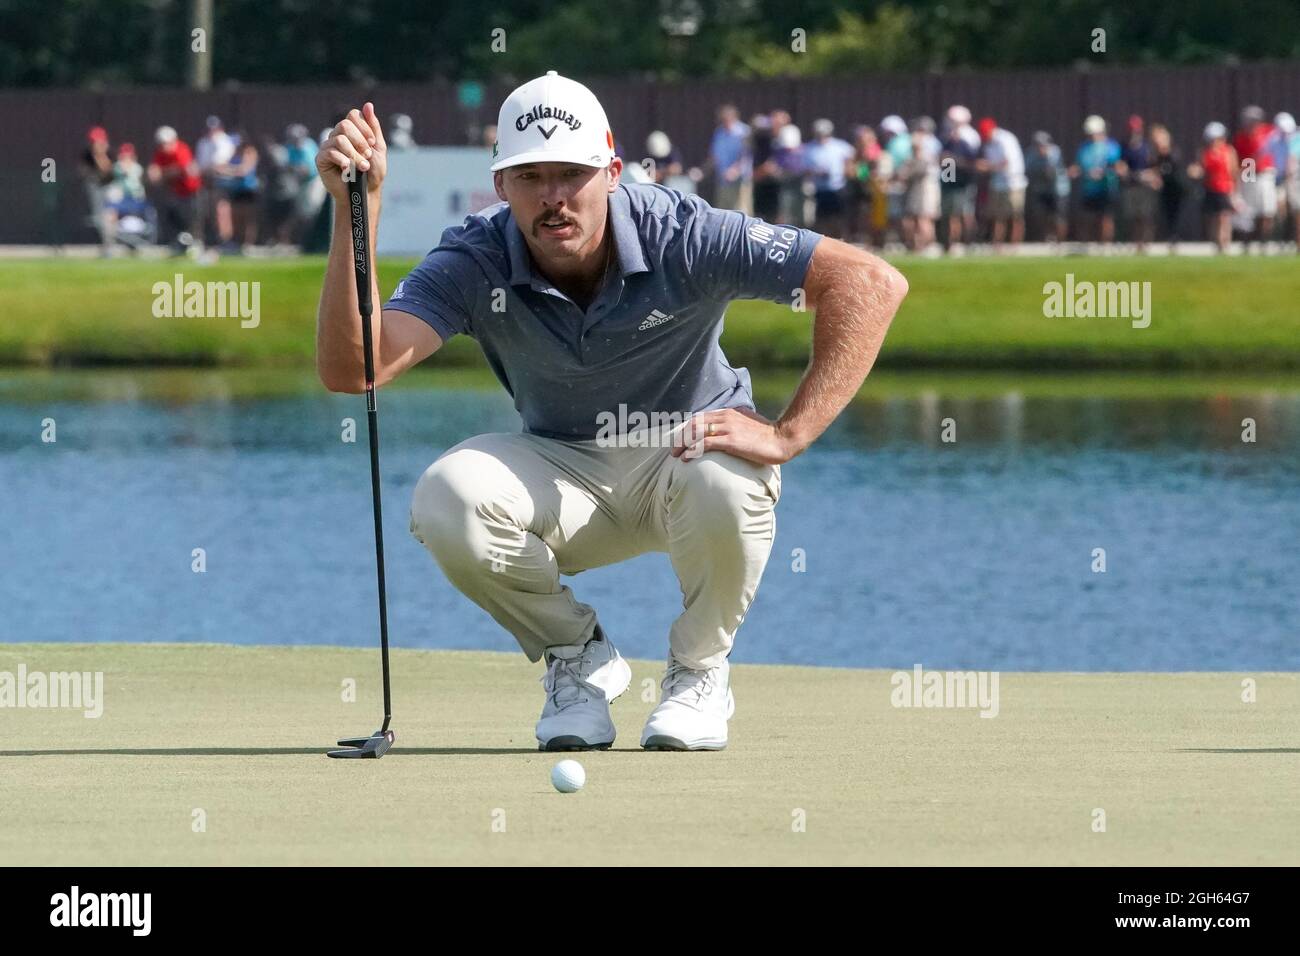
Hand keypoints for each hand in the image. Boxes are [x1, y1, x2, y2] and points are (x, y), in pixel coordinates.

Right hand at [316, 102, 387, 200]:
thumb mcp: (378, 147)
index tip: (372, 144)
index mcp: (351, 131)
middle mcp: (337, 136)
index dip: (364, 128)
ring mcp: (328, 146)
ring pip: (339, 139)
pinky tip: (348, 170)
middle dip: (359, 142)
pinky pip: (330, 152)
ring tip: (362, 167)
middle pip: (344, 125)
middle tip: (367, 156)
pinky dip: (343, 161)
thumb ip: (373, 126)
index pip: (353, 115)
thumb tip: (368, 104)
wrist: (365, 193)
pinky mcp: (321, 159)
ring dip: (355, 155)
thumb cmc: (372, 172)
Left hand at [671, 408, 802, 465]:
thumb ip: (734, 425)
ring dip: (683, 445)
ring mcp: (728, 428)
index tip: (680, 441)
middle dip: (680, 437)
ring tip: (676, 456)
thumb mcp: (747, 424)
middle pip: (694, 424)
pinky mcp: (731, 441)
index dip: (686, 430)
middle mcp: (725, 418)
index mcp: (728, 413)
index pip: (699, 418)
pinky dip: (693, 450)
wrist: (782, 438)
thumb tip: (724, 434)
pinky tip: (686, 458)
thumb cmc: (766, 435)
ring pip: (696, 433)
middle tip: (674, 450)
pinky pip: (706, 443)